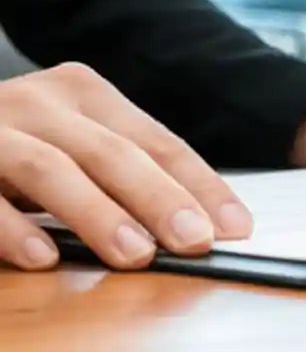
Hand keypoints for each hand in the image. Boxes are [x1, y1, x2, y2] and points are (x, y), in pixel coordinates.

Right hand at [0, 63, 251, 270]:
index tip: (237, 228)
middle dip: (160, 200)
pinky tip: (44, 258)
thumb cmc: (10, 152)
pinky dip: (12, 228)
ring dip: (98, 214)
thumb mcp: (71, 150)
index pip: (158, 142)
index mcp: (83, 93)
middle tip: (195, 243)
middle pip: (113, 153)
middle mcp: (38, 101)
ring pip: (50, 168)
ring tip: (136, 255)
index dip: (201, 186)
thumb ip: (123, 178)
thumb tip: (200, 227)